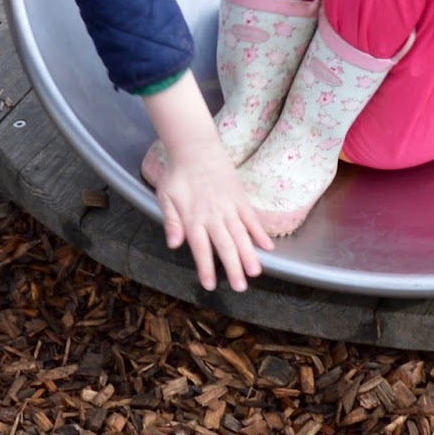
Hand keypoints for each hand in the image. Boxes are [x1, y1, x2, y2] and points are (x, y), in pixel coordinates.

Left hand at [143, 76, 273, 291]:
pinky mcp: (240, 198)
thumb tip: (173, 244)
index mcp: (194, 218)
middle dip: (233, 267)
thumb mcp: (165, 197)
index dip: (206, 267)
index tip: (210, 285)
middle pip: (224, 245)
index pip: (200, 248)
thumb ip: (171, 222)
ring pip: (241, 234)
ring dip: (249, 254)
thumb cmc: (177, 174)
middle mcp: (214, 215)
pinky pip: (252, 218)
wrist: (195, 147)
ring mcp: (229, 207)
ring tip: (256, 272)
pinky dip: (260, 233)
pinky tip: (268, 247)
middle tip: (240, 287)